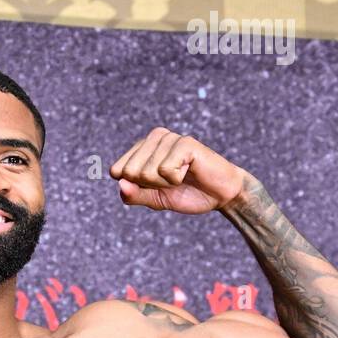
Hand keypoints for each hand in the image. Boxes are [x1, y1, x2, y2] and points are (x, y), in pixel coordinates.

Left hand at [110, 128, 245, 213]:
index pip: (117, 171)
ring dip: (166, 183)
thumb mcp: (154, 199)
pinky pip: (165, 170)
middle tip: (171, 181)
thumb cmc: (187, 193)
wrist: (219, 195)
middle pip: (130, 172)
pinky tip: (190, 171)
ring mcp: (169, 138)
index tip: (157, 185)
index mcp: (142, 148)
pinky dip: (177, 179)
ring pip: (147, 173)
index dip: (137, 186)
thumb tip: (120, 183)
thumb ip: (134, 195)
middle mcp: (154, 137)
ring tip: (183, 176)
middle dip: (150, 185)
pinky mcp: (184, 142)